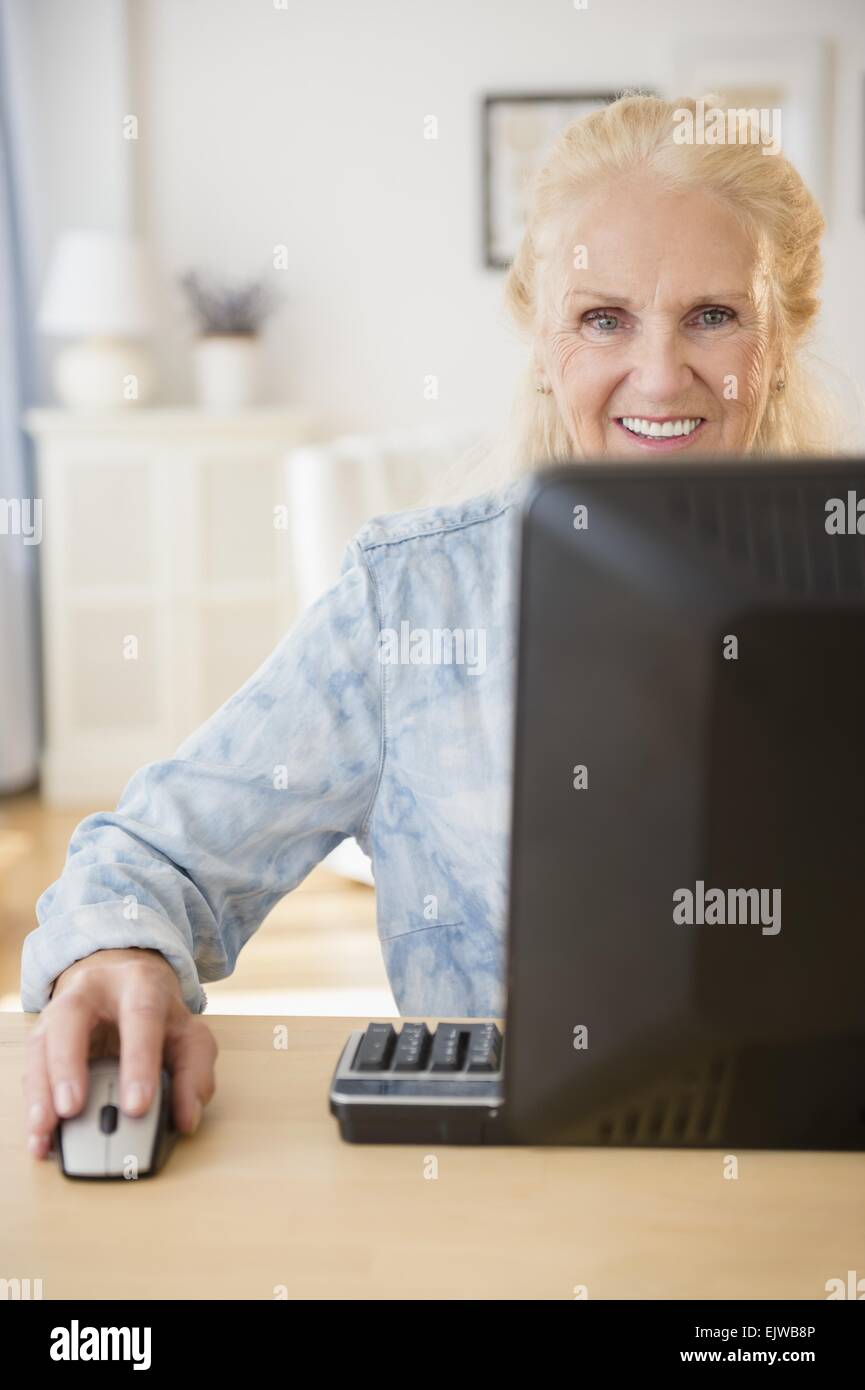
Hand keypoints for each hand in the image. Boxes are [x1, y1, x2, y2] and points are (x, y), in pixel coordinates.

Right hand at [23, 947, 216, 1158]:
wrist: (123, 984)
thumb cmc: (159, 1016)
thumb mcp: (189, 1037)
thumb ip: (194, 1075)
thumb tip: (185, 1119)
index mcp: (140, 984)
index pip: (141, 1016)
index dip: (138, 1061)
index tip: (137, 1107)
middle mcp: (93, 990)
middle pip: (72, 1017)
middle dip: (69, 1064)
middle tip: (72, 1109)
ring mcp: (61, 1009)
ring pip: (43, 1042)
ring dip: (42, 1090)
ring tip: (46, 1130)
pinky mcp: (42, 1034)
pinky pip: (32, 1067)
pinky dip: (35, 1104)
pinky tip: (41, 1135)